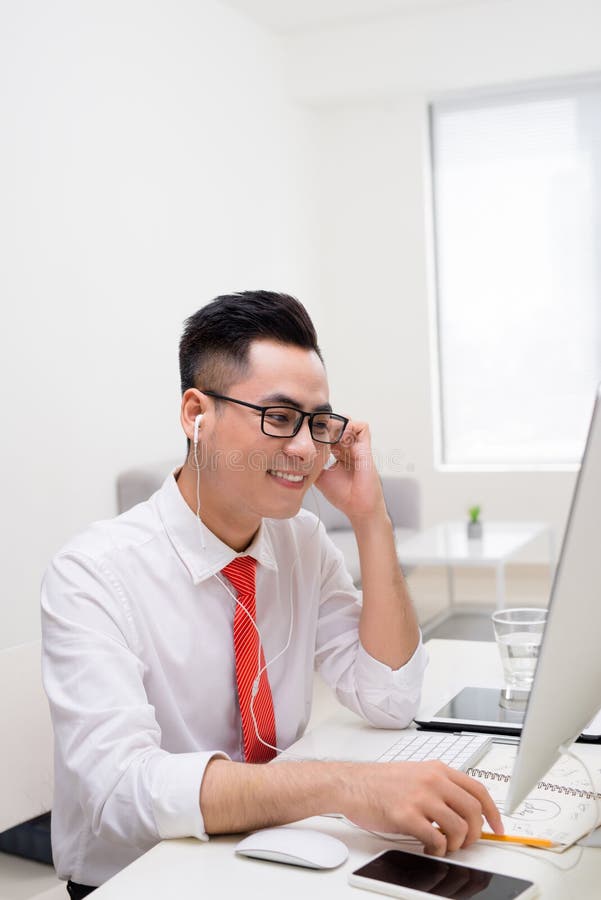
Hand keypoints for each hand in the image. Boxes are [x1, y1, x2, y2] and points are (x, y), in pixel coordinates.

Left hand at [315, 420, 384, 521]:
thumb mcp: (320, 476)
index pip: (329, 433)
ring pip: (349, 422)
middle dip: (325, 424)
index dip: (318, 430)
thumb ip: (312, 465)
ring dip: (337, 424)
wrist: (358, 507)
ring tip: (326, 434)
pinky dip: (350, 428)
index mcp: (339, 453)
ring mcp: (357, 447)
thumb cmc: (343, 495)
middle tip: (314, 430)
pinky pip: (362, 427)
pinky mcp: (365, 449)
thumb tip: (296, 459)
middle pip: (337, 424)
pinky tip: (339, 439)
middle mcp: (349, 448)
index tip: (307, 433)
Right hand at [342, 761, 503, 855]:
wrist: (352, 784)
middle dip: (474, 833)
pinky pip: (436, 839)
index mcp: (438, 769)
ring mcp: (420, 797)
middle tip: (466, 842)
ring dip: (456, 844)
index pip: (478, 790)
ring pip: (458, 827)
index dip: (493, 813)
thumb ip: (442, 787)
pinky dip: (437, 849)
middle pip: (473, 810)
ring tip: (444, 845)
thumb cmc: (381, 782)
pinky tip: (428, 846)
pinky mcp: (406, 815)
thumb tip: (466, 811)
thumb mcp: (417, 773)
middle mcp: (432, 780)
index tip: (497, 828)